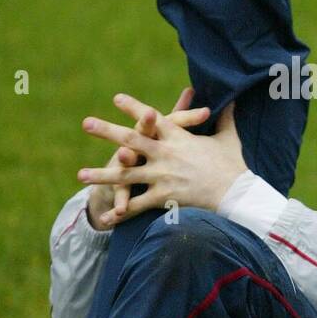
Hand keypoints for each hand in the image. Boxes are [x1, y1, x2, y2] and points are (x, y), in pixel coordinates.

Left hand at [78, 92, 246, 220]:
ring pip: (125, 174)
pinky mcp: (163, 197)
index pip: (152, 118)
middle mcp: (165, 153)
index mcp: (178, 137)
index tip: (116, 99)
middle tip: (86, 123)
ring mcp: (162, 175)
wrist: (236, 193)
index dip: (134, 108)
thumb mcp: (228, 137)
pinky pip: (137, 205)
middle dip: (106, 131)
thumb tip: (234, 99)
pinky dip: (121, 212)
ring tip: (80, 175)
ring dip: (101, 175)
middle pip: (130, 139)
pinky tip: (105, 218)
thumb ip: (226, 118)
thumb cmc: (234, 165)